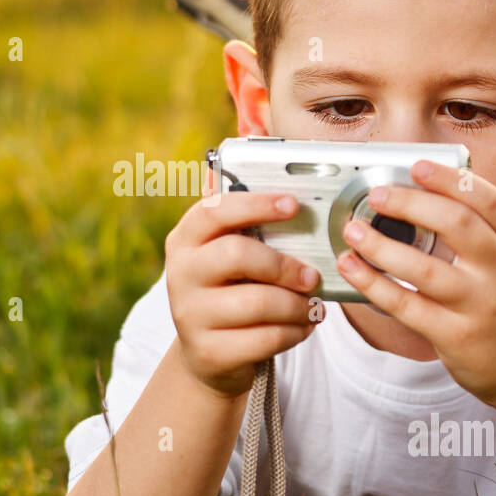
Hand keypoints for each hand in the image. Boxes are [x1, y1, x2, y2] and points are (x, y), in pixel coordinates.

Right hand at [165, 189, 322, 398]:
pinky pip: (266, 338)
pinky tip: (304, 326)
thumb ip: (242, 214)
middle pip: (237, 255)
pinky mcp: (209, 352)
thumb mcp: (226, 253)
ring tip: (314, 305)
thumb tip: (255, 140)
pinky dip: (296, 332)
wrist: (207, 355)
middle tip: (313, 275)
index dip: (256, 205)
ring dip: (297, 304)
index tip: (293, 204)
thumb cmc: (229, 290)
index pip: (214, 210)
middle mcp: (180, 274)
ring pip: (258, 302)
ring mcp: (191, 315)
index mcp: (185, 239)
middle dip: (284, 264)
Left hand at [336, 160, 495, 412]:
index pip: (489, 201)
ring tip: (353, 231)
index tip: (417, 166)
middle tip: (376, 195)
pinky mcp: (456, 336)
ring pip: (424, 268)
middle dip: (410, 204)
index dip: (451, 180)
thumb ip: (490, 236)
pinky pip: (407, 306)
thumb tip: (435, 199)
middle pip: (456, 224)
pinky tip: (352, 270)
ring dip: (381, 246)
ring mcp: (480, 306)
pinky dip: (374, 285)